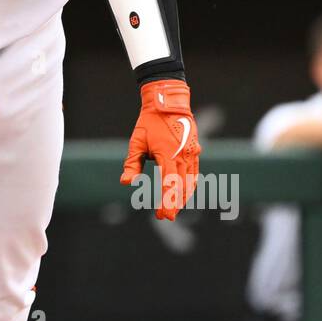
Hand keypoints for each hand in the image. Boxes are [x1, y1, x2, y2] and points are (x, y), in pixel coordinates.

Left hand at [119, 80, 200, 220]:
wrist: (167, 103)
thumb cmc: (149, 122)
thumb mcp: (136, 142)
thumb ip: (132, 163)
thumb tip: (126, 183)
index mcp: (167, 153)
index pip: (169, 184)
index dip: (167, 202)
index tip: (162, 215)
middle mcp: (183, 155)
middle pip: (181, 186)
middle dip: (174, 204)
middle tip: (167, 217)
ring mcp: (191, 153)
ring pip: (190, 181)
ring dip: (183, 197)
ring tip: (174, 208)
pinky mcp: (195, 150)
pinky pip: (195, 172)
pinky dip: (190, 185)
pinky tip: (184, 193)